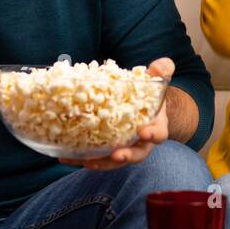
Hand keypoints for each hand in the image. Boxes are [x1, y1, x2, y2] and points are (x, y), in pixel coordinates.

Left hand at [59, 57, 173, 170]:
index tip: (145, 133)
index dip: (153, 134)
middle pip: (137, 154)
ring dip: (102, 163)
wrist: (139, 107)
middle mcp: (141, 142)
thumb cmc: (148, 95)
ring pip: (115, 160)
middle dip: (127, 156)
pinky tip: (68, 157)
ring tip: (87, 161)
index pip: (159, 134)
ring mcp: (124, 148)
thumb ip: (161, 71)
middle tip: (117, 155)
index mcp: (156, 126)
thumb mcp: (155, 81)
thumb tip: (160, 66)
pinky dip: (83, 158)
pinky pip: (97, 157)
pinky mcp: (107, 150)